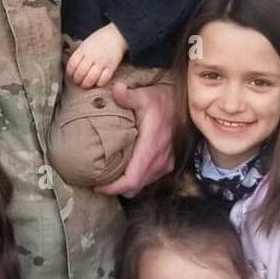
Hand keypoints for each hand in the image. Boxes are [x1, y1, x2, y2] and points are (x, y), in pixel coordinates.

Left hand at [66, 24, 126, 88]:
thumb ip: (78, 55)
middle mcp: (92, 56)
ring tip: (86, 84)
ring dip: (86, 84)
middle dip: (77, 80)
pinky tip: (96, 83)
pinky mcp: (112, 67)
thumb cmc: (98, 41)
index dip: (70, 73)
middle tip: (78, 82)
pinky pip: (103, 79)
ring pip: (91, 78)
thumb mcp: (85, 44)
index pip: (72, 64)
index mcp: (83, 49)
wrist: (115, 35)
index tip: (71, 75)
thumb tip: (70, 68)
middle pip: (80, 73)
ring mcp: (102, 61)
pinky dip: (98, 83)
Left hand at [95, 80, 175, 196]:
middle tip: (97, 182)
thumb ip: (128, 95)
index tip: (96, 186)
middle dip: (115, 189)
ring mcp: (165, 163)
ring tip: (108, 177)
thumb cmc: (161, 100)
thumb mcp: (144, 95)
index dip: (113, 188)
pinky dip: (136, 179)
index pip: (131, 180)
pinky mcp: (167, 162)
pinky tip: (124, 170)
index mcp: (150, 148)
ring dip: (126, 185)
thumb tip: (115, 89)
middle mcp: (159, 160)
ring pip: (142, 184)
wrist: (182, 103)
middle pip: (134, 187)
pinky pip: (149, 178)